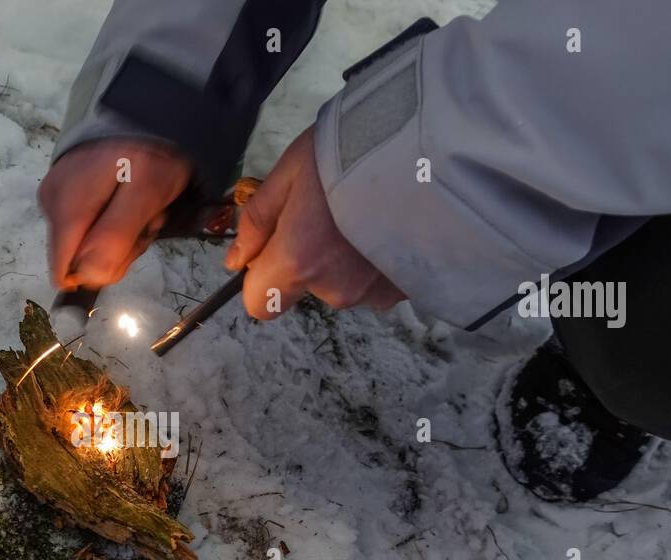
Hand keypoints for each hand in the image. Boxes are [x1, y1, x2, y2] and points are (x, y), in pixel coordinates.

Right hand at [38, 137, 191, 289]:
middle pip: (79, 259)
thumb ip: (115, 236)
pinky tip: (129, 197)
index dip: (102, 268)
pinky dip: (114, 218)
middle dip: (119, 247)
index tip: (129, 243)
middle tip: (144, 219)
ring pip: (86, 243)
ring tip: (139, 204)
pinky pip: (87, 224)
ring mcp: (55, 196)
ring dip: (121, 232)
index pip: (65, 272)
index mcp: (65, 208)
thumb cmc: (149, 151)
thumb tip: (88, 275)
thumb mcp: (145, 194)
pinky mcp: (63, 192)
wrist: (146, 110)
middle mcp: (50, 204)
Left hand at [226, 128, 404, 318]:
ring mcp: (374, 293)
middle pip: (305, 288)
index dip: (261, 278)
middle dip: (308, 259)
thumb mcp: (290, 171)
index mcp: (298, 260)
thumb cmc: (354, 147)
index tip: (274, 246)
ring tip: (365, 212)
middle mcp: (335, 287)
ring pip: (343, 284)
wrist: (432, 143)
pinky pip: (376, 283)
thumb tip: (237, 261)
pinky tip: (389, 224)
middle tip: (330, 211)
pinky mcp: (405, 289)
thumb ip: (258, 220)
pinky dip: (377, 261)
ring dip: (346, 259)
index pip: (260, 304)